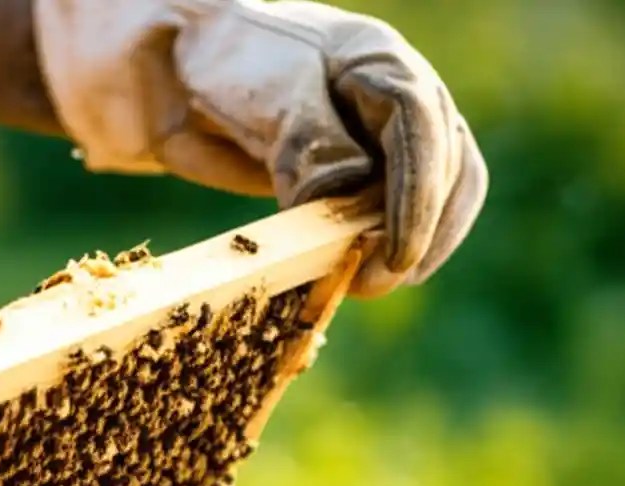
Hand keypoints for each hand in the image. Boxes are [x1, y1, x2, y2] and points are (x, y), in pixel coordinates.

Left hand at [35, 0, 487, 296]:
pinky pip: (390, 217)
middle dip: (421, 229)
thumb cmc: (226, 63)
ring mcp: (383, 140)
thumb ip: (312, 144)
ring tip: (369, 283)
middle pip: (448, 167)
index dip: (417, 195)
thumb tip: (348, 202)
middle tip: (377, 279)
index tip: (395, 252)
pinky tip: (359, 277)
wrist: (176, 70)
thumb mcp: (270, 94)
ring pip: (437, 196)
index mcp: (382, 62)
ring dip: (414, 246)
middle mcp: (397, 101)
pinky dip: (383, 250)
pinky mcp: (357, 178)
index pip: (422, 128)